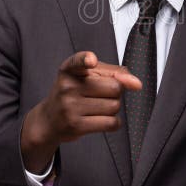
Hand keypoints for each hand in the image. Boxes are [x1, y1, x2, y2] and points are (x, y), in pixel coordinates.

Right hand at [20, 51, 140, 172]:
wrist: (49, 120)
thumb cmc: (74, 93)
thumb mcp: (88, 76)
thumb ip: (115, 73)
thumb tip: (136, 84)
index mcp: (70, 69)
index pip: (78, 61)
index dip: (86, 59)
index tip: (91, 60)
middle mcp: (67, 86)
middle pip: (114, 87)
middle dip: (115, 92)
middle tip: (100, 95)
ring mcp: (70, 107)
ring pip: (115, 106)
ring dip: (113, 108)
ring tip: (96, 107)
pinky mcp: (76, 125)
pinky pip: (112, 123)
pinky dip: (113, 122)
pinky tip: (100, 119)